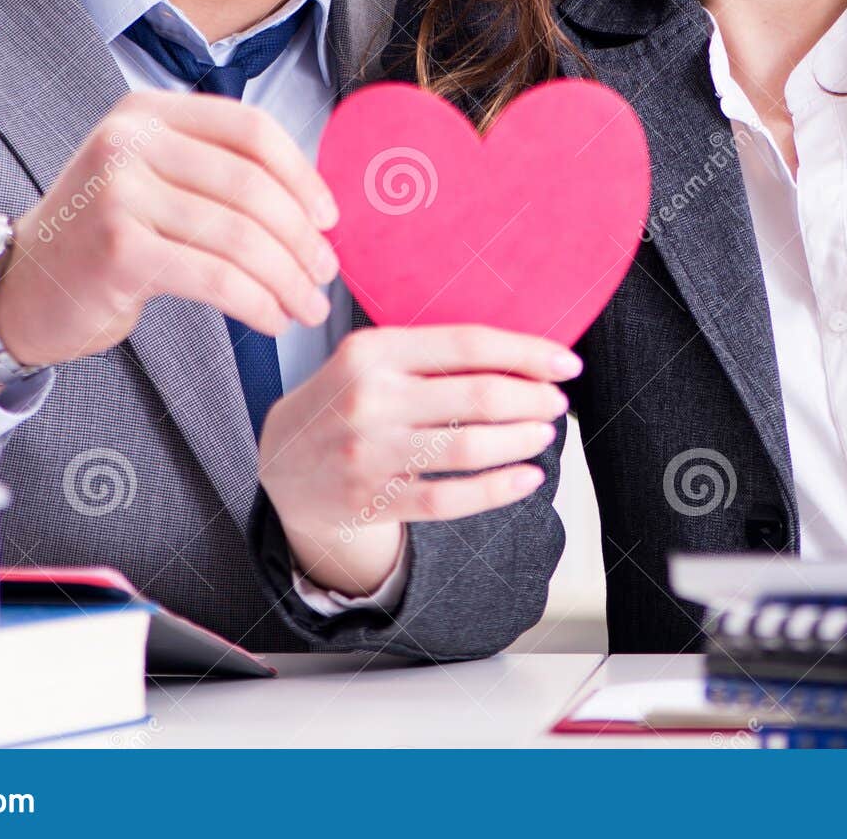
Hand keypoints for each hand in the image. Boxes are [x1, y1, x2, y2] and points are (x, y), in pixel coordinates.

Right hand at [0, 91, 340, 373]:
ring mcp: (118, 193)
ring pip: (238, 235)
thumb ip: (218, 172)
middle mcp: (129, 141)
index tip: (329, 218)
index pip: (250, 129)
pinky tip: (271, 319)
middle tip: (326, 275)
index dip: (302, 174)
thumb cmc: (106, 236)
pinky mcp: (117, 250)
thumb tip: (315, 204)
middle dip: (301, 238)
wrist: (22, 288)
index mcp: (149, 111)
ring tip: (307, 307)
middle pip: (251, 185)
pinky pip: (213, 277)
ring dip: (287, 278)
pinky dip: (255, 302)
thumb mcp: (155, 178)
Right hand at [259, 324, 578, 596]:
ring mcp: (369, 455)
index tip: (567, 363)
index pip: (467, 345)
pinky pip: (450, 499)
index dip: (526, 354)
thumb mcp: (373, 359)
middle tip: (557, 402)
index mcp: (374, 351)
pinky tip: (527, 477)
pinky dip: (498, 489)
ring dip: (520, 441)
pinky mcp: (372, 501)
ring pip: (468, 450)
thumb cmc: (345, 397)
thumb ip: (434, 355)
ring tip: (543, 434)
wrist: (279, 460)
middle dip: (532, 400)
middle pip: (476, 398)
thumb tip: (524, 357)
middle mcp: (370, 400)